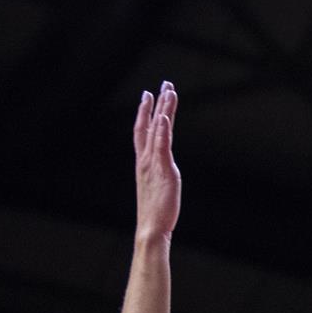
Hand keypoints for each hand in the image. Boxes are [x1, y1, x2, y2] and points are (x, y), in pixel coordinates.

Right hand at [135, 81, 181, 240]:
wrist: (151, 228)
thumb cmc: (156, 212)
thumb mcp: (157, 187)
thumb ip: (158, 174)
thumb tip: (161, 170)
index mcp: (144, 162)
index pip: (143, 131)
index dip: (145, 112)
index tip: (148, 94)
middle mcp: (146, 159)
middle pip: (151, 125)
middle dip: (158, 103)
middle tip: (164, 83)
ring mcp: (154, 164)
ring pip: (158, 131)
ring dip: (163, 110)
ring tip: (168, 91)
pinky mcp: (163, 171)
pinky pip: (162, 146)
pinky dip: (162, 130)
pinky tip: (164, 116)